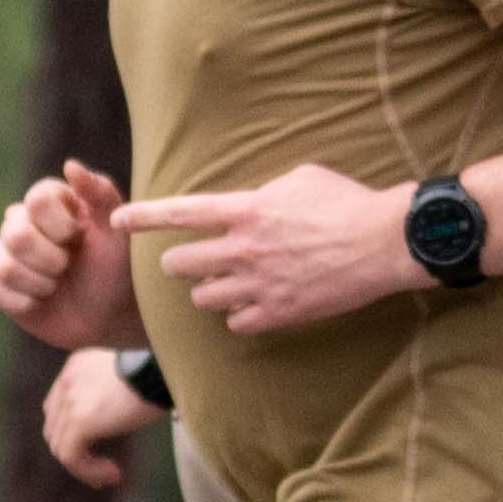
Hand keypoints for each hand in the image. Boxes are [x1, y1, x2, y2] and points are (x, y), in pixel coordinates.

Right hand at [0, 160, 137, 349]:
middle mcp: (22, 222)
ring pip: (3, 265)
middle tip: (67, 266)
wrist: (107, 314)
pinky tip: (39, 301)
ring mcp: (5, 253)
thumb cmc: (114, 268)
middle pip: (16, 235)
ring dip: (40, 284)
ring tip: (56, 285)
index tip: (79, 237)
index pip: (36, 200)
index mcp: (49, 202)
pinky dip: (22, 302)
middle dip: (50, 260)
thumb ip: (101, 193)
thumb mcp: (117, 231)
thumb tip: (70, 165)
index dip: (59, 226)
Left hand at [40, 344, 154, 486]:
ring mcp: (70, 400)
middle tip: (100, 470)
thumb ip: (108, 393)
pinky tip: (114, 474)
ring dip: (85, 468)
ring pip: (61, 447)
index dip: (72, 433)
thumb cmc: (159, 374)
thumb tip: (109, 423)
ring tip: (111, 475)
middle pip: (55, 429)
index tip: (95, 450)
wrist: (163, 371)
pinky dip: (89, 471)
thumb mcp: (126, 378)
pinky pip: (72, 457)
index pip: (57, 408)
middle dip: (75, 453)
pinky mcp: (79, 421)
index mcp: (76, 367)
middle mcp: (68, 380)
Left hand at [116, 162, 425, 338]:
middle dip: (179, 262)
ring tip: (227, 283)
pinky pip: (235, 323)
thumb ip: (262, 193)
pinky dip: (239, 316)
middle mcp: (244, 249)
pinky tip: (255, 304)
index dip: (143, 217)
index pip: (179, 213)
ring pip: (203, 298)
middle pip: (180, 264)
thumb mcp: (299, 178)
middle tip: (191, 261)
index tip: (118, 220)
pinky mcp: (278, 313)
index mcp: (246, 211)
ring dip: (208, 291)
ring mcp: (259, 285)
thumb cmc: (345, 202)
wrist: (384, 242)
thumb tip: (249, 202)